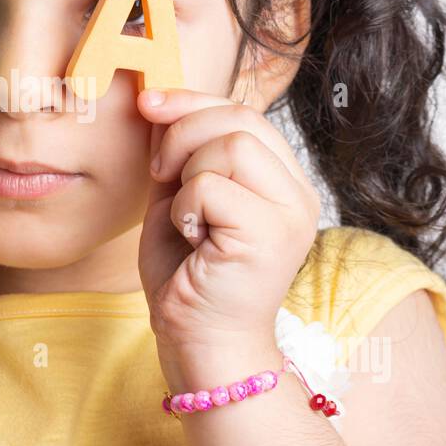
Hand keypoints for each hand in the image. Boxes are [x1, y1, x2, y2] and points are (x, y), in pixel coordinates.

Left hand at [136, 87, 320, 372]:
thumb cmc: (187, 278)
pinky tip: (192, 239)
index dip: (192, 100)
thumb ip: (179, 154)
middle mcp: (297, 194)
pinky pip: (212, 186)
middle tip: (159, 172)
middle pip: (241, 119)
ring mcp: (290, 215)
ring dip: (187, 175)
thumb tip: (160, 101)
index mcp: (280, 181)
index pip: (244, 113)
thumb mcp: (178, 199)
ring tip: (185, 217)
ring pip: (230, 146)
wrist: (199, 345)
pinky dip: (186, 207)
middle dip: (184, 131)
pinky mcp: (270, 236)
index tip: (149, 104)